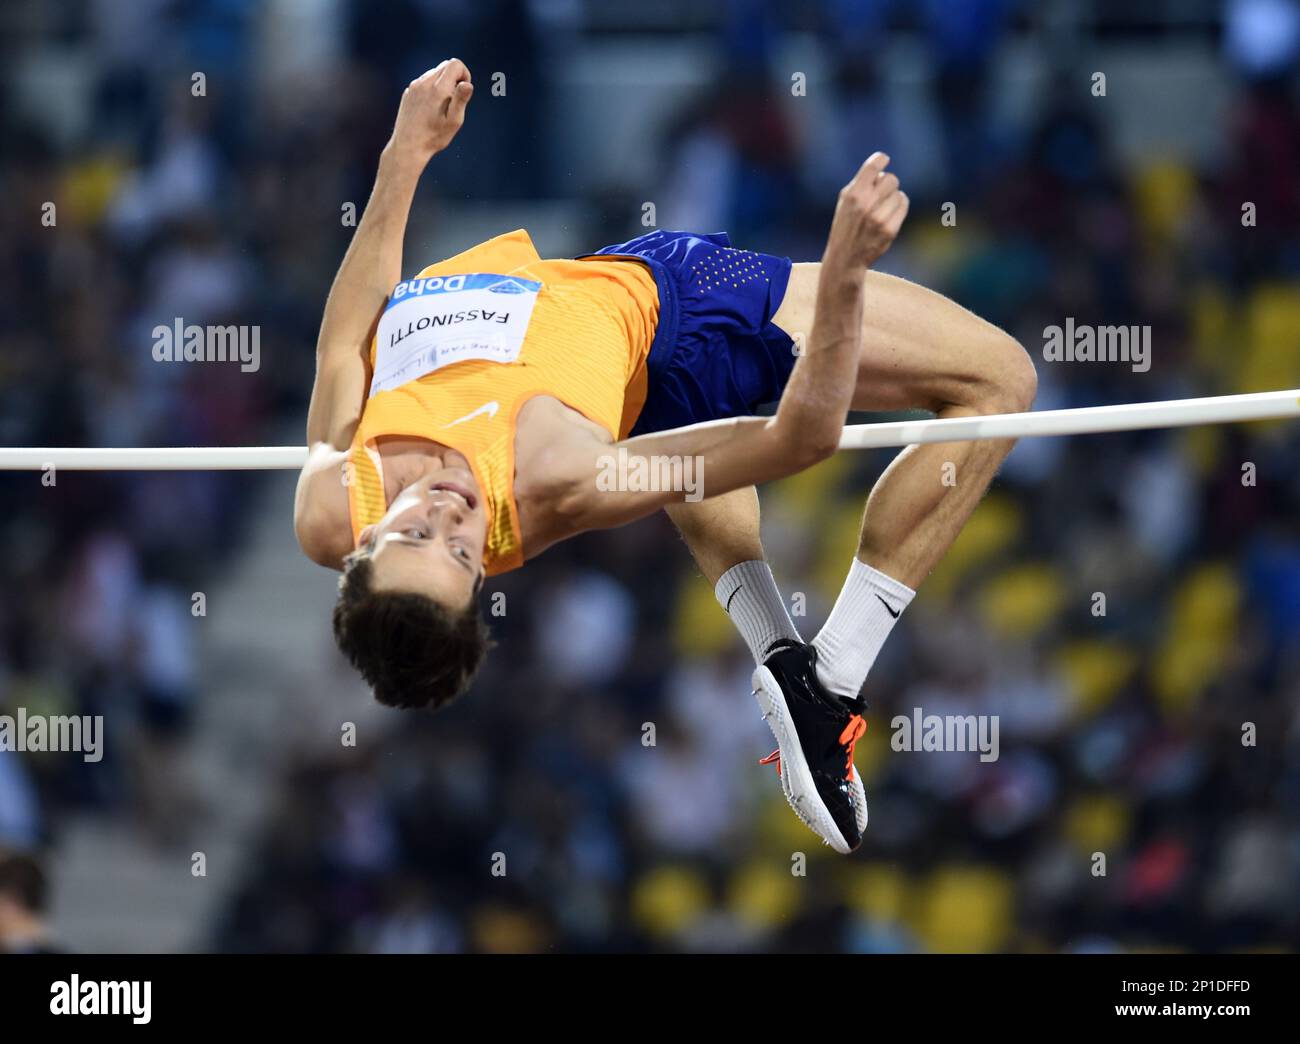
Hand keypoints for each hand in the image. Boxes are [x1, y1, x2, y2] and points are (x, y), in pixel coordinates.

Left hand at [386, 59, 473, 165]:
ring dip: (443, 83)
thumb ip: (461, 100)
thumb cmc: (433, 137)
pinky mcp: (408, 92)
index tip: (462, 91)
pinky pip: (424, 82)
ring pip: (434, 73)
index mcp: (438, 89)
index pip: (456, 64)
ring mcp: (414, 86)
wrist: (408, 146)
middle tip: (454, 100)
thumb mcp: (453, 122)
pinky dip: (431, 89)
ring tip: (442, 106)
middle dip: (455, 78)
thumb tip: (468, 84)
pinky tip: (430, 108)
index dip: (465, 75)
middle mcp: (424, 83)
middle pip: (445, 65)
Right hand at [826, 153, 908, 268]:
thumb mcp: (845, 201)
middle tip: (881, 192)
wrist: (846, 257)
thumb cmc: (846, 224)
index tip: (884, 160)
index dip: (881, 159)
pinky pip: (903, 205)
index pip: (874, 166)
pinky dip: (899, 206)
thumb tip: (882, 170)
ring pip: (899, 193)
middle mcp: (867, 205)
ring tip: (881, 208)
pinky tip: (889, 213)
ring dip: (893, 197)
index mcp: (853, 195)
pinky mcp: (890, 230)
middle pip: (891, 179)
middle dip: (888, 184)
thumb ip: (861, 183)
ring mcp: (879, 218)